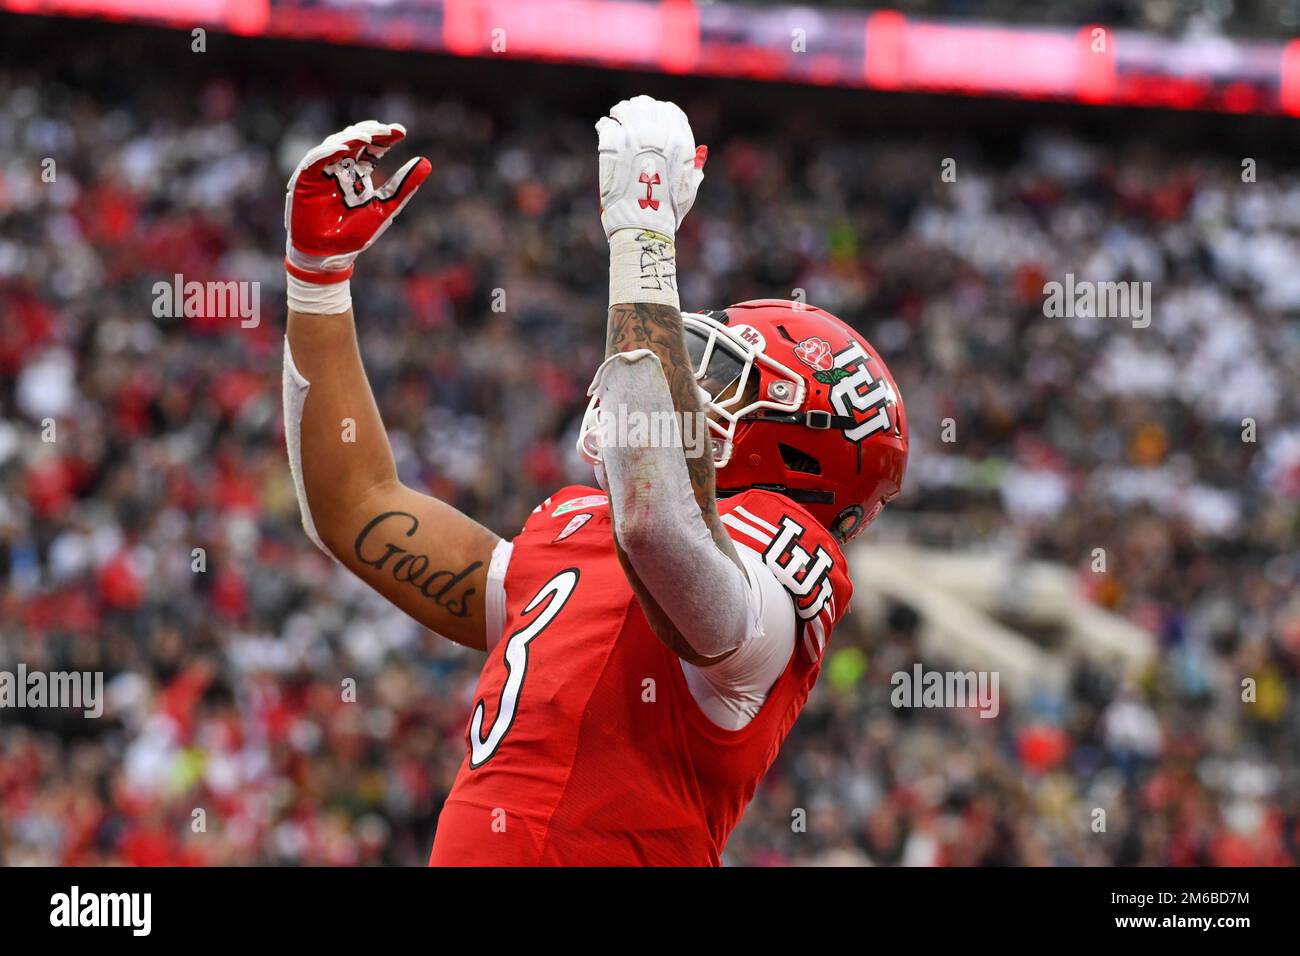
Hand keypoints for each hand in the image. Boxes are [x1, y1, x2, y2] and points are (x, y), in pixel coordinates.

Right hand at [284, 121, 430, 282]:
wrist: (329, 255)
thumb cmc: (353, 234)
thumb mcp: (384, 207)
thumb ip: (403, 186)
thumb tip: (427, 162)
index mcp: (358, 174)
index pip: (372, 148)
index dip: (385, 137)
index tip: (402, 131)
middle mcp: (340, 168)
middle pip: (355, 140)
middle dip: (372, 131)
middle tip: (389, 130)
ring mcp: (323, 171)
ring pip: (335, 143)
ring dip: (352, 137)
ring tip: (370, 136)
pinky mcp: (306, 178)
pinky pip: (316, 158)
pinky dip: (329, 150)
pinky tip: (344, 147)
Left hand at [595, 96, 706, 239]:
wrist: (643, 223)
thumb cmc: (667, 211)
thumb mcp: (688, 187)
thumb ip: (693, 167)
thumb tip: (697, 155)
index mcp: (680, 141)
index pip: (669, 111)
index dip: (659, 111)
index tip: (652, 115)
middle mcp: (658, 134)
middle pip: (646, 106)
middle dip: (638, 108)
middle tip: (629, 113)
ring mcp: (634, 137)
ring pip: (625, 110)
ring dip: (621, 112)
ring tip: (616, 118)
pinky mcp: (613, 144)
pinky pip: (606, 124)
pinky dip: (605, 125)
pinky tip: (604, 128)